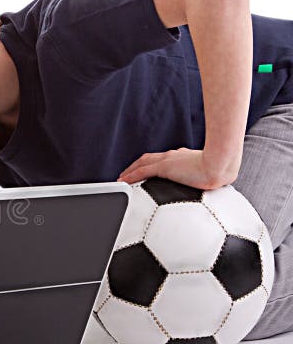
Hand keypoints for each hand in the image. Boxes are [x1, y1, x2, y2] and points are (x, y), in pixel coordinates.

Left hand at [118, 148, 235, 189]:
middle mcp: (174, 156)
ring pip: (142, 164)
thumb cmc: (223, 170)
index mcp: (183, 157)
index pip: (162, 159)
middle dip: (135, 166)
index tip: (144, 170)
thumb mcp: (213, 174)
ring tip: (120, 179)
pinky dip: (131, 176)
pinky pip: (142, 171)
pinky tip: (123, 182)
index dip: (150, 163)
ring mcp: (169, 161)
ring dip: (129, 171)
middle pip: (148, 159)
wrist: (222, 164)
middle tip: (125, 174)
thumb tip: (213, 187)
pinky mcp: (165, 167)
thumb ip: (208, 178)